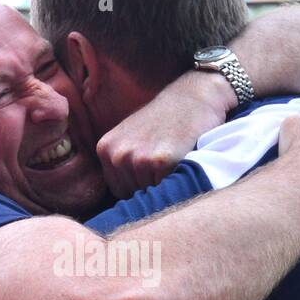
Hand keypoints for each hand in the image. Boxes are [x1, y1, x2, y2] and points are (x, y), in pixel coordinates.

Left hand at [96, 71, 231, 198]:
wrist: (193, 96)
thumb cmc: (164, 119)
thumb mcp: (130, 136)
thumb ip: (122, 162)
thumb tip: (122, 203)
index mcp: (106, 149)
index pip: (119, 190)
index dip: (139, 185)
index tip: (153, 168)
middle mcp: (118, 155)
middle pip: (134, 195)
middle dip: (151, 185)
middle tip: (165, 160)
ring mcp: (138, 159)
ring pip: (152, 194)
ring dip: (164, 184)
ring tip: (173, 158)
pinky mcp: (161, 161)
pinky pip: (168, 188)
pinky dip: (178, 180)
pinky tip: (182, 158)